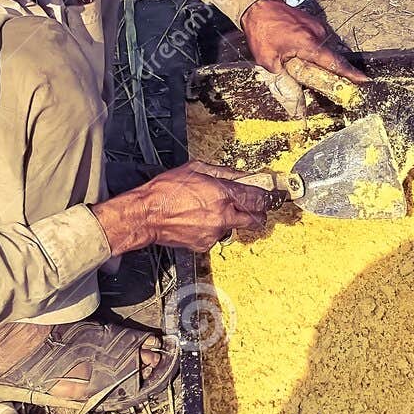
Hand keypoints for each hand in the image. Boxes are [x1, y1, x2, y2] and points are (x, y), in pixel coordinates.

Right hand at [92, 161, 275, 253]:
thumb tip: (240, 174)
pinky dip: (213, 229)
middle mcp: (223, 216)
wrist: (147, 215)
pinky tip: (198, 220)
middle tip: (253, 207)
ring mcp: (215, 232)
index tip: (266, 195)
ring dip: (230, 220)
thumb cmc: (166, 190)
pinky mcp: (205, 244)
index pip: (257, 198)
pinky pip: (217, 236)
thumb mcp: (196, 169)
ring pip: (234, 228)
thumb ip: (223, 172)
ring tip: (211, 212)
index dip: (264, 196)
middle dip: (257, 213)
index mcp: (223, 194)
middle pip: (255, 219)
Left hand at [241, 0, 368, 82]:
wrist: (258, 6)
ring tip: (316, 70)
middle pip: (334, 57)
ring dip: (325, 60)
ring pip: (329, 49)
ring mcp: (317, 26)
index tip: (364, 80)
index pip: (334, 62)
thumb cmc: (262, 33)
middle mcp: (318, 33)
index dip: (350, 74)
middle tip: (337, 84)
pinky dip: (320, 51)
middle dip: (337, 71)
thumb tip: (294, 100)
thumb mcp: (268, 61)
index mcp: (309, 44)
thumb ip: (284, 80)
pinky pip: (323, 40)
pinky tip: (308, 56)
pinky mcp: (314, 22)